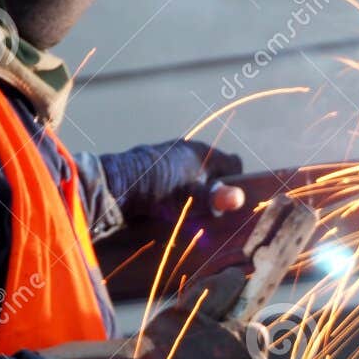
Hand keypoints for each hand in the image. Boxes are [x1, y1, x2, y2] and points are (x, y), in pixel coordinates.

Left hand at [98, 140, 244, 221]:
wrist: (118, 182)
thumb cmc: (160, 190)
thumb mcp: (192, 197)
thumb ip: (216, 198)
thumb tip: (240, 198)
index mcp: (204, 152)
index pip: (234, 164)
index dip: (235, 183)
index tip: (227, 202)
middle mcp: (189, 148)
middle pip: (213, 169)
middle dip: (213, 188)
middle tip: (209, 210)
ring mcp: (169, 153)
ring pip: (193, 172)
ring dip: (193, 188)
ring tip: (187, 209)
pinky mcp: (153, 161)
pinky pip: (175, 173)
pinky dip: (176, 186)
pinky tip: (166, 202)